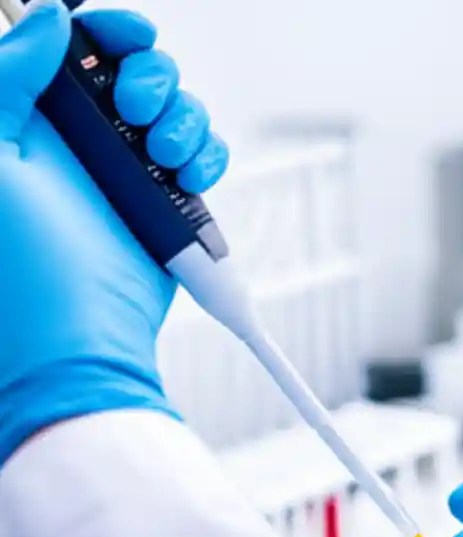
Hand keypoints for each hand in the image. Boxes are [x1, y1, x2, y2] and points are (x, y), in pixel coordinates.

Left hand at [0, 1, 228, 463]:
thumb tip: (51, 21)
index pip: (65, 44)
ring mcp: (124, 172)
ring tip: (164, 158)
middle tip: (138, 110)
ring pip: (175, 109)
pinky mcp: (165, 204)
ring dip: (184, 121)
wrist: (82, 345)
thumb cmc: (23, 273)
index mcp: (24, 121)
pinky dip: (208, 156)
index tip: (125, 34)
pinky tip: (189, 177)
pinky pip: (203, 156)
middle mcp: (75, 140)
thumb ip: (9, 77)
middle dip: (152, 77)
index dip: (103, 27)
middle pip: (132, 68)